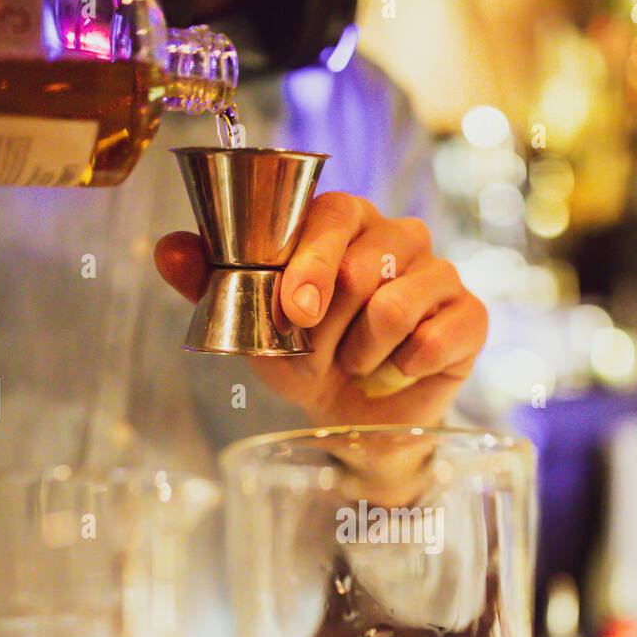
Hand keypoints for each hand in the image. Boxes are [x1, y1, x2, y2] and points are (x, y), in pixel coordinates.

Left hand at [155, 193, 487, 426]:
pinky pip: (437, 339)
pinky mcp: (470, 318)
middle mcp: (398, 237)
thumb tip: (166, 249)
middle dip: (329, 328)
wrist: (353, 424)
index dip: (309, 264)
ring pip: (398, 305)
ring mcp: (440, 275)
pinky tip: (396, 374)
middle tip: (320, 352)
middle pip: (366, 264)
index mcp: (346, 223)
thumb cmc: (308, 361)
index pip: (333, 212)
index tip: (292, 313)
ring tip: (356, 365)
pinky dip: (404, 370)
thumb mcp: (252, 326)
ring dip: (362, 355)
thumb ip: (213, 282)